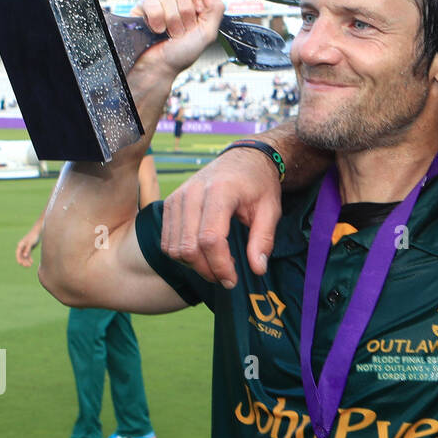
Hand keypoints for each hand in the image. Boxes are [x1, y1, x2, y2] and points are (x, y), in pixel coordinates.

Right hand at [15, 231, 38, 266]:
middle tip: (27, 266)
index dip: (19, 258)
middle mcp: (22, 247)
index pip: (18, 253)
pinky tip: (31, 262)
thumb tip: (24, 256)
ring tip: (30, 265)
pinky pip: (28, 255)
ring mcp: (25, 248)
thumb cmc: (33, 236)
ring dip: (26, 261)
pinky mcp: (29, 248)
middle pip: (21, 255)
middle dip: (23, 261)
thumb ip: (27, 249)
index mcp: (20, 245)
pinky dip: (29, 258)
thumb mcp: (30, 243)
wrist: (37, 232)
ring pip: (25, 256)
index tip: (20, 263)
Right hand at [134, 0, 224, 78]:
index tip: (197, 15)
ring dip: (172, 19)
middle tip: (183, 28)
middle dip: (185, 13)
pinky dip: (157, 19)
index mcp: (192, 3)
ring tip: (170, 32)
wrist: (160, 66)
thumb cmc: (183, 53)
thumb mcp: (208, 33)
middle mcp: (175, 0)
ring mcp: (158, 2)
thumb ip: (215, 8)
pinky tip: (157, 29)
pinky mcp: (142, 7)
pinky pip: (151, 1)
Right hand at [161, 147, 282, 287]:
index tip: (232, 280)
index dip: (220, 266)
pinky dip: (182, 255)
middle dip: (207, 270)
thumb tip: (258, 269)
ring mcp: (177, 197)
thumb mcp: (271, 209)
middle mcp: (193, 192)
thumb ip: (263, 239)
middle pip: (189, 247)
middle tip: (226, 278)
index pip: (210, 239)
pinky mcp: (169, 203)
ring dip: (194, 265)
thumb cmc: (259, 185)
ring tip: (217, 264)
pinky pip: (166, 240)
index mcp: (221, 191)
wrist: (244, 158)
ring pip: (173, 247)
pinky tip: (203, 254)